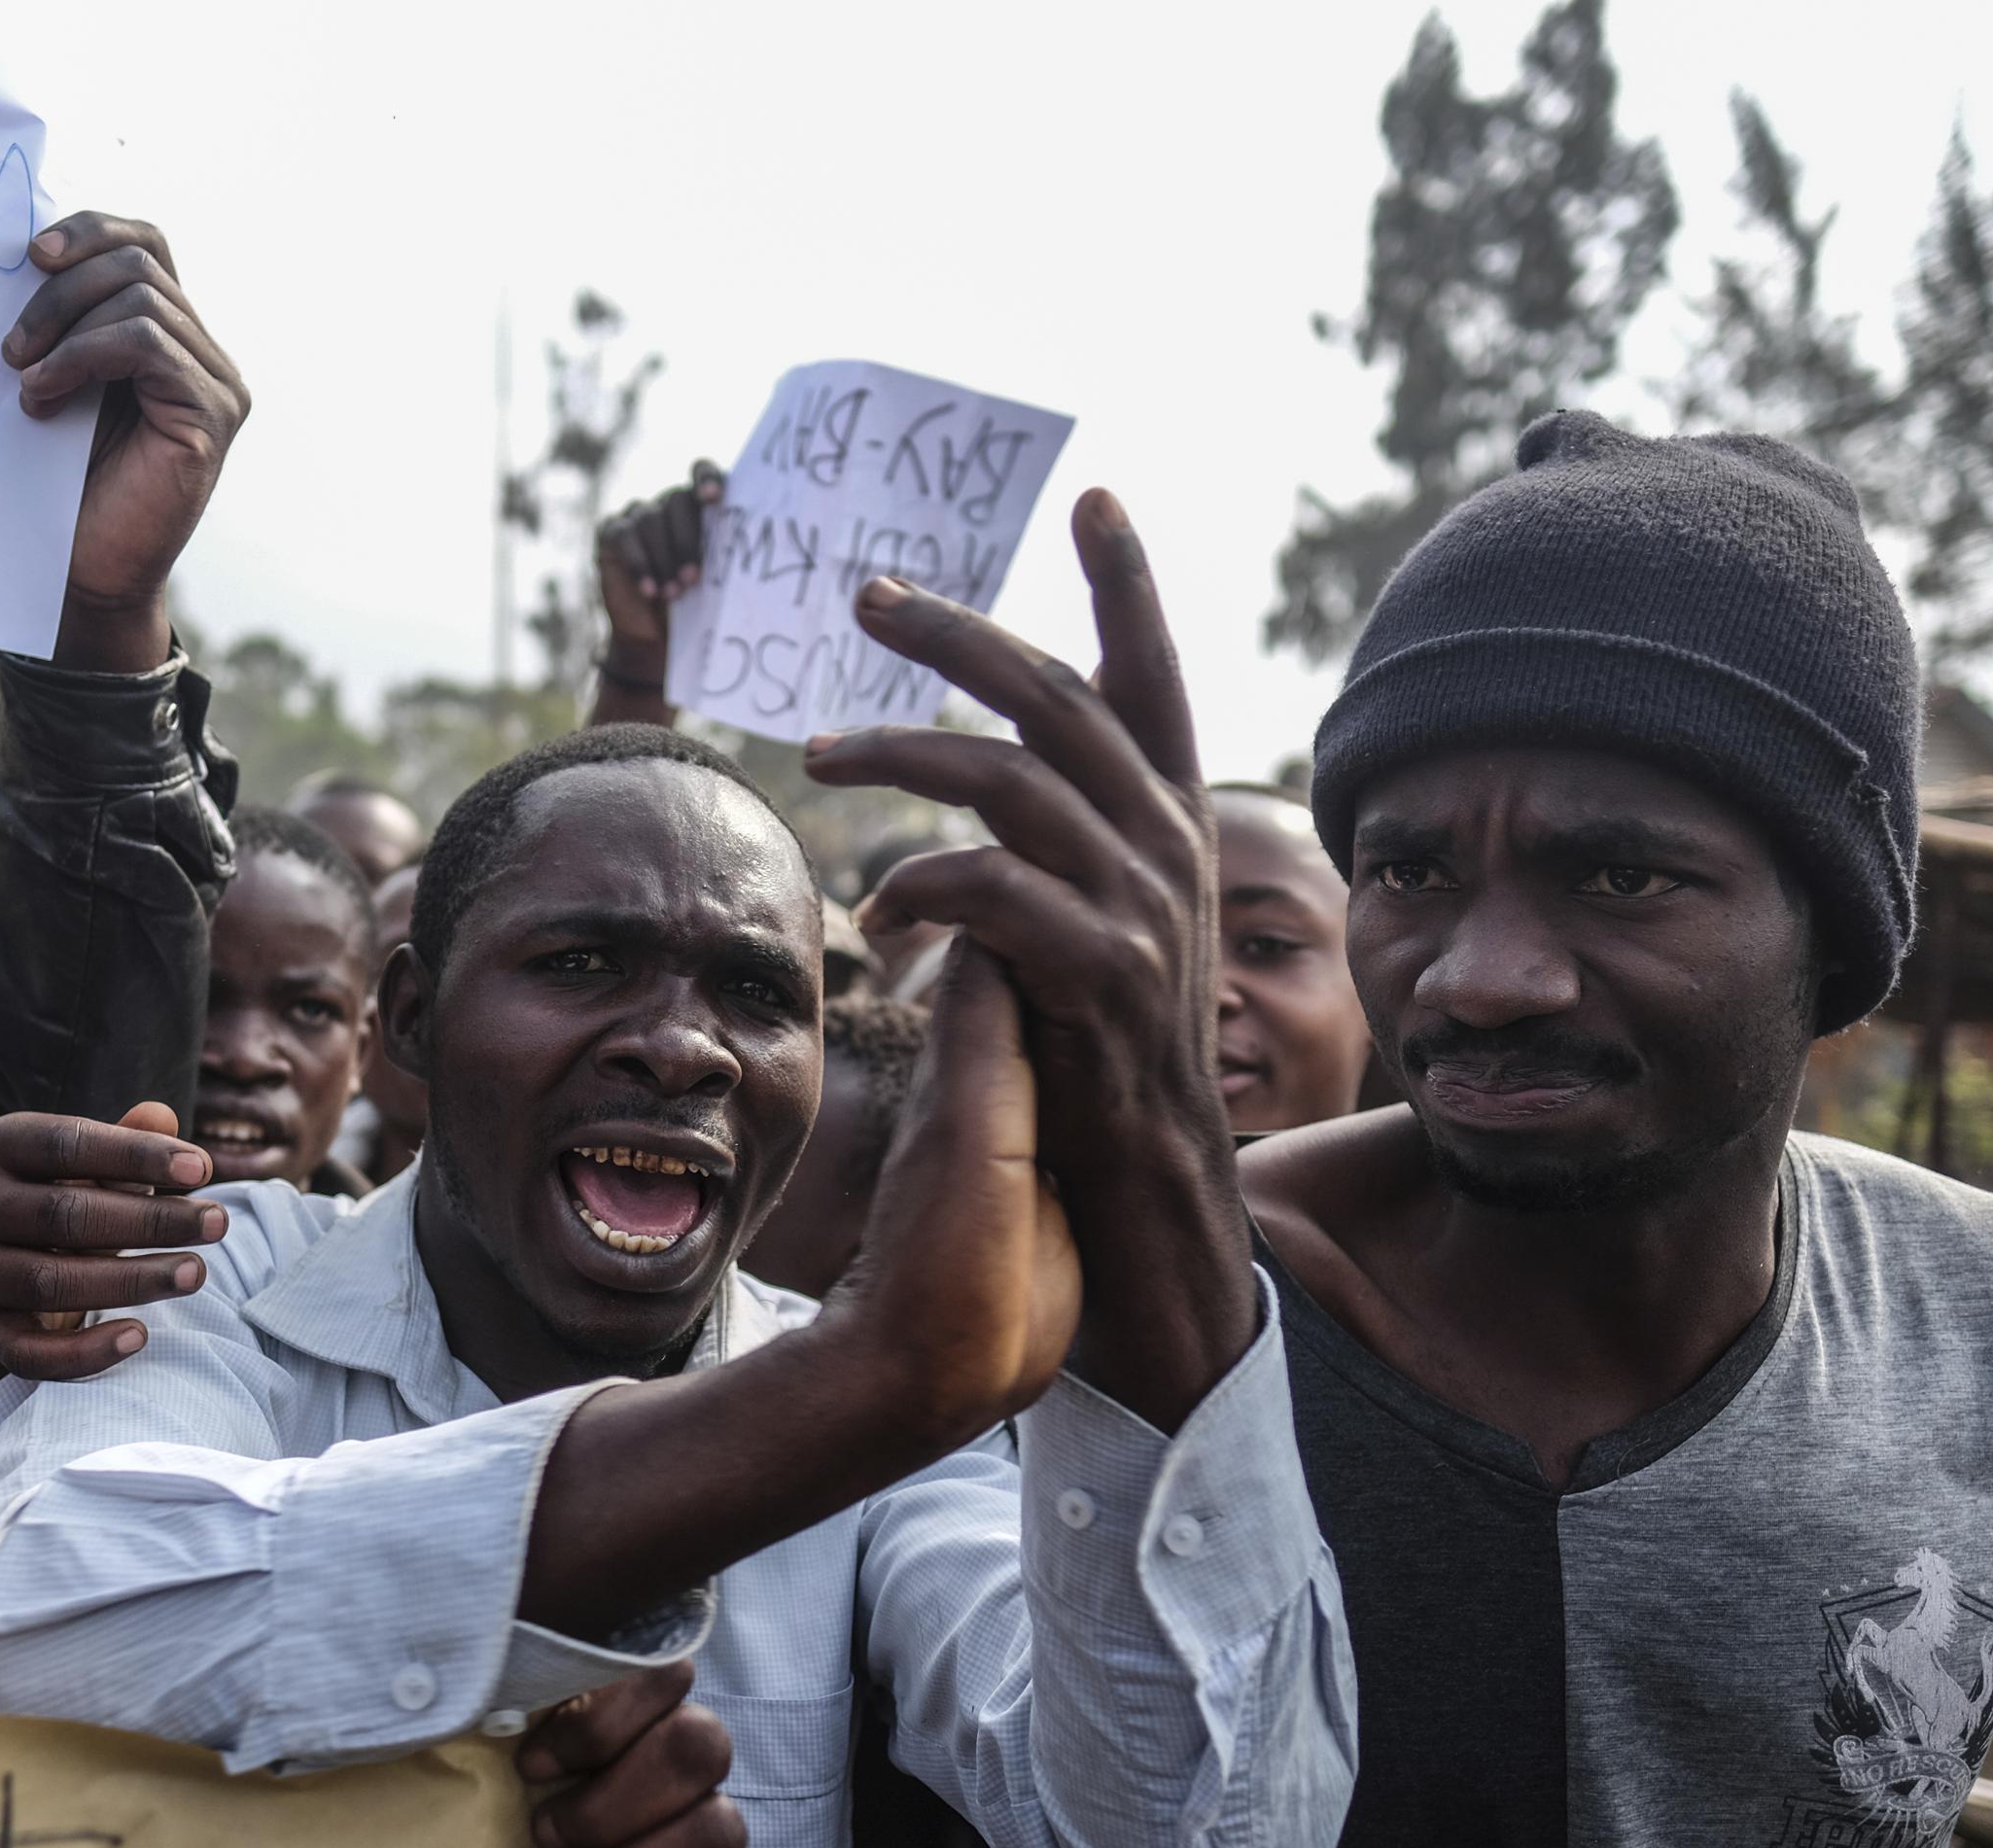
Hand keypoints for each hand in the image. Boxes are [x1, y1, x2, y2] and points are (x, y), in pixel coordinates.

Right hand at [0, 1102, 226, 1380]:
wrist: (13, 1257)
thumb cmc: (72, 1194)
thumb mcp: (96, 1162)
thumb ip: (127, 1141)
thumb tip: (161, 1116)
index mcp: (1, 1146)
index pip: (68, 1144)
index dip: (137, 1155)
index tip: (203, 1170)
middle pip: (65, 1215)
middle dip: (151, 1220)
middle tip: (217, 1223)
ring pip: (51, 1282)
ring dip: (132, 1280)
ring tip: (196, 1273)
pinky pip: (28, 1351)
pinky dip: (85, 1351)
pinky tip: (141, 1335)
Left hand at [4, 213, 249, 672]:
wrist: (84, 574)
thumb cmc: (62, 486)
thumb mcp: (58, 382)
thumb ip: (63, 325)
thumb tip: (21, 255)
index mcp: (170, 336)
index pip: (146, 244)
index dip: (90, 231)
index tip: (28, 253)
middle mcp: (205, 354)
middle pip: (140, 260)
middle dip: (60, 287)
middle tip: (9, 344)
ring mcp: (217, 383)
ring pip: (141, 296)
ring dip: (63, 326)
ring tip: (23, 376)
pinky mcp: (211, 413)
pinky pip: (146, 343)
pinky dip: (82, 355)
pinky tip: (44, 391)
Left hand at [518, 1660, 744, 1847]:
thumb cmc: (506, 1809)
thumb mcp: (506, 1754)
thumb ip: (511, 1712)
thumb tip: (482, 1703)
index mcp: (643, 1704)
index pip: (663, 1672)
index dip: (600, 1720)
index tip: (529, 1766)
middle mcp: (691, 1762)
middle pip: (700, 1747)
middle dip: (610, 1803)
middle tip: (542, 1836)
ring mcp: (711, 1831)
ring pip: (718, 1833)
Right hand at [594, 461, 725, 663]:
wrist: (656, 635)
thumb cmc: (695, 604)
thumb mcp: (715, 580)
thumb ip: (725, 556)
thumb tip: (744, 552)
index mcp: (700, 505)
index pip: (702, 471)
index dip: (707, 478)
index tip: (712, 498)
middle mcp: (669, 503)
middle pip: (677, 501)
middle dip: (687, 541)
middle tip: (694, 578)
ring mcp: (639, 514)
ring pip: (651, 520)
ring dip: (664, 559)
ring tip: (674, 594)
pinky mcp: (612, 531)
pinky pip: (625, 537)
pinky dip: (639, 564)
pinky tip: (650, 590)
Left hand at [804, 491, 1253, 1427]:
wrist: (1153, 1209)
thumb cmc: (1100, 1072)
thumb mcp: (1093, 942)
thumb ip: (1058, 863)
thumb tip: (978, 802)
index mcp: (1171, 829)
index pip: (1155, 679)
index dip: (1129, 584)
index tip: (1095, 494)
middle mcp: (1168, 850)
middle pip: (1060, 697)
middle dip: (960, 633)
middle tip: (867, 597)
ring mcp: (1141, 912)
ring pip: (1014, 777)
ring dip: (904, 753)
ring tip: (821, 759)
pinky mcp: (1098, 979)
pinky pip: (995, 891)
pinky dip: (921, 886)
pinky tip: (875, 917)